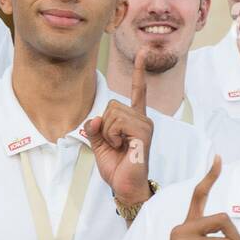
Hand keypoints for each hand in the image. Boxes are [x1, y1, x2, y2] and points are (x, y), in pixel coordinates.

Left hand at [87, 48, 154, 203]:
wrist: (125, 186)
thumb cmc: (116, 167)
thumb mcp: (99, 145)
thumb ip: (94, 129)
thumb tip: (93, 119)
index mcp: (134, 119)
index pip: (137, 91)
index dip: (138, 72)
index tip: (142, 52)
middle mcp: (143, 119)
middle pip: (111, 104)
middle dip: (103, 125)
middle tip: (112, 143)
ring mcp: (145, 125)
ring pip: (112, 113)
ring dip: (107, 132)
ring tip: (118, 146)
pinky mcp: (143, 133)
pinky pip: (117, 123)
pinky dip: (111, 136)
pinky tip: (121, 147)